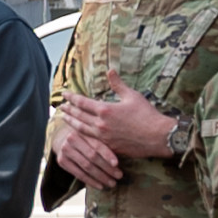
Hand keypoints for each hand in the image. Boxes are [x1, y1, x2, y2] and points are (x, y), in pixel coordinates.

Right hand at [51, 122, 123, 189]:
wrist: (64, 138)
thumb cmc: (87, 138)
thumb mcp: (95, 135)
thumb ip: (106, 140)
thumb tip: (129, 149)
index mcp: (83, 130)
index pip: (97, 145)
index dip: (107, 155)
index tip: (117, 164)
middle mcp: (72, 139)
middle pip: (92, 157)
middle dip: (107, 168)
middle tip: (119, 176)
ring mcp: (65, 150)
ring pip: (86, 166)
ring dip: (100, 177)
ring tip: (112, 183)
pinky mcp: (61, 161)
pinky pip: (78, 174)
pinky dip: (90, 181)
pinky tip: (100, 186)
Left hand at [62, 71, 180, 162]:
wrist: (157, 137)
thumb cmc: (147, 115)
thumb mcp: (132, 96)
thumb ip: (118, 84)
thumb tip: (110, 71)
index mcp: (105, 110)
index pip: (82, 102)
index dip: (71, 98)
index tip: (64, 94)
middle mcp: (100, 124)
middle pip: (78, 116)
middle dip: (68, 110)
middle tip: (60, 106)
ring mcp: (103, 137)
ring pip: (81, 129)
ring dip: (71, 123)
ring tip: (64, 119)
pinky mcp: (108, 147)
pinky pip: (90, 140)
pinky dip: (82, 135)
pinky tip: (78, 133)